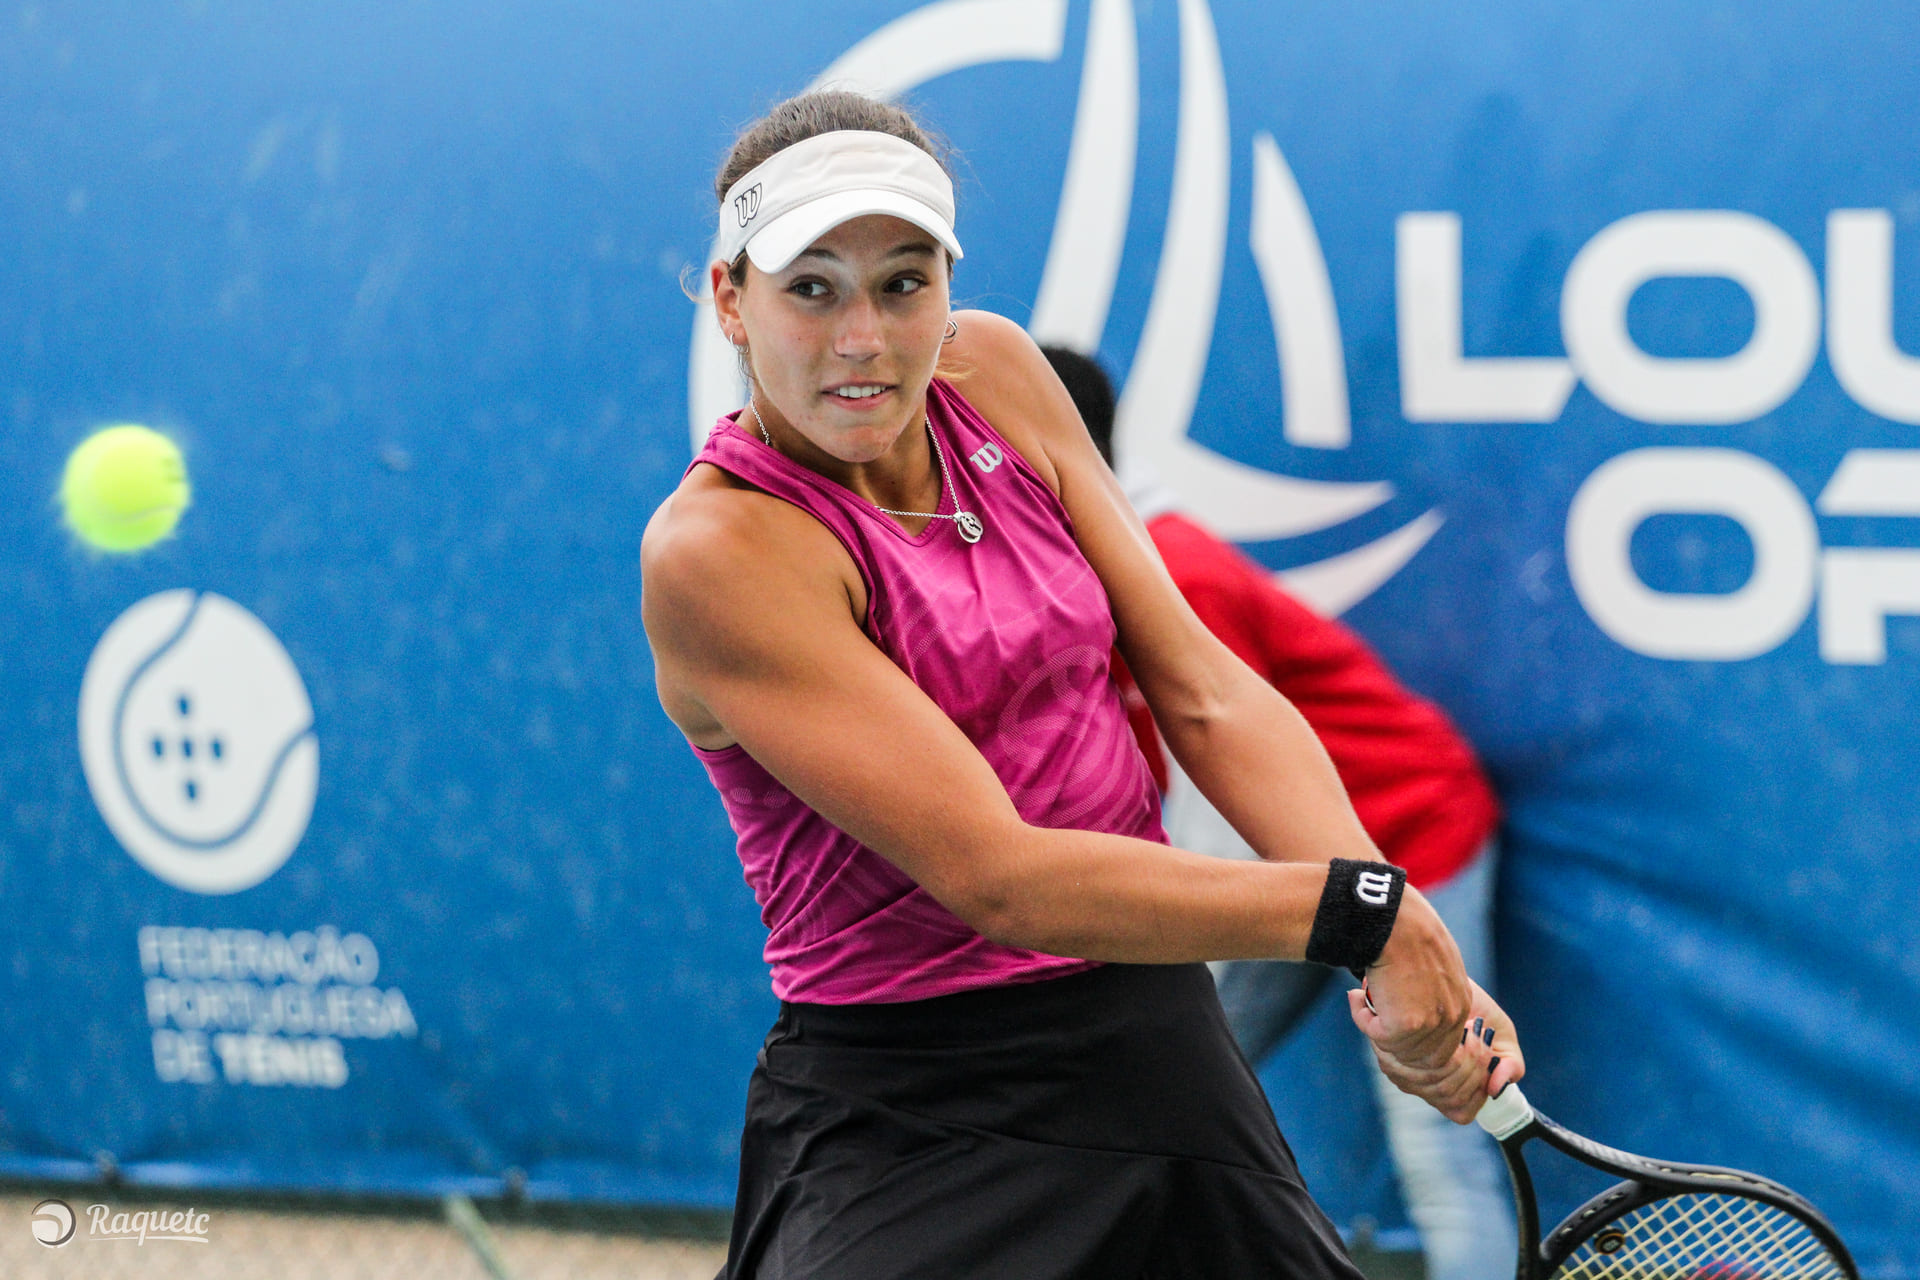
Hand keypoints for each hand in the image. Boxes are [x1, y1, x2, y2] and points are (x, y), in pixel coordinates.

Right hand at [1342, 889, 1484, 1122]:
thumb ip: (1430, 992)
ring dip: (1376, 1028)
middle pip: (1426, 1059)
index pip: (1445, 1047)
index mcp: (1461, 1002)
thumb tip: (1410, 1021)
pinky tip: (1358, 996)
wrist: (1392, 919)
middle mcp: (1452, 1016)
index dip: (1417, 1046)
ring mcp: (1432, 1023)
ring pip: (1399, 1051)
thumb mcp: (1430, 964)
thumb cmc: (1404, 932)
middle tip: (1372, 1020)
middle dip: (1396, 1047)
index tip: (1392, 1030)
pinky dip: (1364, 1020)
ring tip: (1364, 999)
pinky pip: (1378, 1038)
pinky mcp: (1407, 1025)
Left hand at [1349, 975, 1523, 1123]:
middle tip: (1475, 1036)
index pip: (1460, 1112)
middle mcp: (1424, 1084)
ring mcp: (1403, 1070)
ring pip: (1430, 1083)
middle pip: (1446, 1096)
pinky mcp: (1387, 1049)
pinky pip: (1407, 1065)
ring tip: (1464, 1027)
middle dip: (1469, 1066)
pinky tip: (1448, 1024)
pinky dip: (1435, 1045)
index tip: (1484, 1060)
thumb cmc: (1474, 1010)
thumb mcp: (1502, 1036)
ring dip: (1454, 1054)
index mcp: (1450, 1086)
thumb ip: (1510, 1064)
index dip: (1475, 1095)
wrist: (1440, 976)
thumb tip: (1496, 1088)